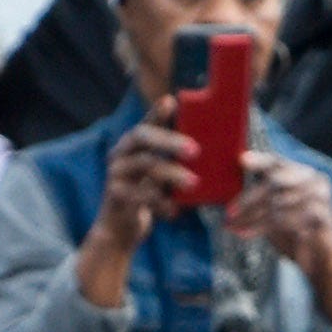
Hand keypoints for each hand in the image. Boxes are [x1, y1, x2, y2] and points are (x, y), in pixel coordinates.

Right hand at [75, 112, 197, 307]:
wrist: (120, 230)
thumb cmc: (150, 198)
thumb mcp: (162, 177)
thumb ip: (176, 163)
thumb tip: (216, 155)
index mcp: (133, 144)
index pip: (146, 122)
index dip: (156, 111)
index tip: (171, 101)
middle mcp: (120, 153)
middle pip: (142, 136)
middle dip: (169, 140)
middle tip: (196, 151)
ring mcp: (115, 173)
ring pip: (145, 165)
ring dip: (172, 173)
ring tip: (194, 183)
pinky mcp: (115, 196)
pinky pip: (141, 196)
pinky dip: (162, 203)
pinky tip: (176, 211)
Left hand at [229, 152, 331, 319]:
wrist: (324, 263)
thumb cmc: (294, 235)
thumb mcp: (275, 212)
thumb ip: (260, 198)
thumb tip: (228, 189)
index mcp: (304, 174)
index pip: (278, 162)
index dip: (259, 161)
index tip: (241, 160)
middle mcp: (316, 181)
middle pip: (275, 182)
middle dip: (249, 199)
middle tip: (229, 212)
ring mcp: (321, 198)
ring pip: (277, 204)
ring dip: (251, 217)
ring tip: (234, 227)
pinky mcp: (322, 217)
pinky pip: (285, 220)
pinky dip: (261, 228)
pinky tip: (246, 234)